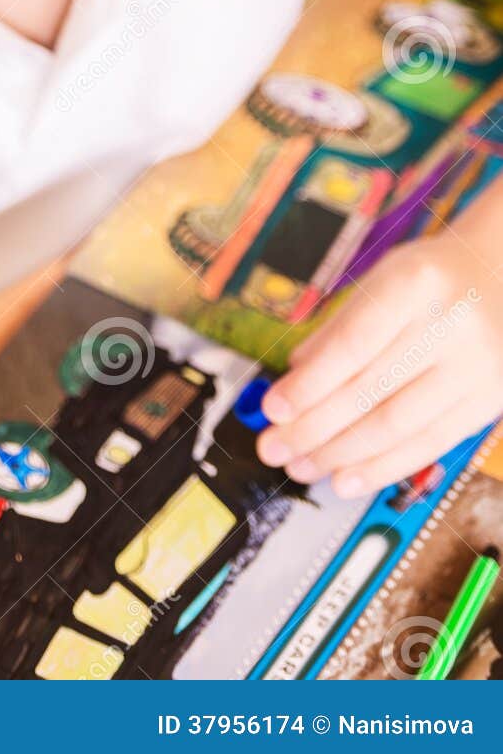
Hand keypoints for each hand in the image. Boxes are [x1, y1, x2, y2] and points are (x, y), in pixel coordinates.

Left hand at [255, 227, 502, 497]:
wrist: (502, 276)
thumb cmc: (430, 278)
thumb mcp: (382, 278)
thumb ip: (338, 327)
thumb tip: (293, 377)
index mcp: (416, 282)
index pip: (354, 345)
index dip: (310, 383)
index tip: (273, 409)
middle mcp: (451, 326)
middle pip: (371, 390)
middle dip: (314, 428)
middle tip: (273, 448)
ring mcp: (477, 367)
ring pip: (398, 425)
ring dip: (341, 454)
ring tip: (301, 466)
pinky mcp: (490, 401)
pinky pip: (429, 444)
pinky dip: (383, 466)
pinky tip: (346, 478)